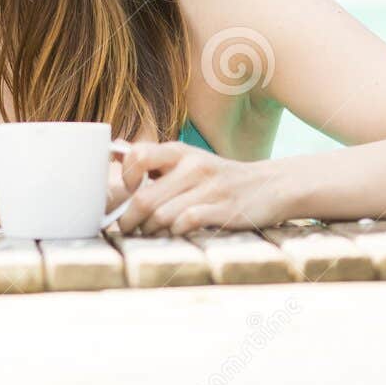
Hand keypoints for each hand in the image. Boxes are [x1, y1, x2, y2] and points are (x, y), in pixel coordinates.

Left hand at [112, 143, 291, 234]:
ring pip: (161, 215)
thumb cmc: (220, 178)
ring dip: (151, 231)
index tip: (127, 192)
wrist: (271, 185)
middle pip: (144, 198)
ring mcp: (209, 188)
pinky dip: (176, 232)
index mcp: (179, 151)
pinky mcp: (224, 210)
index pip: (138, 155)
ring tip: (152, 234)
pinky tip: (178, 233)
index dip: (125, 178)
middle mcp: (192, 166)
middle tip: (129, 228)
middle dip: (130, 220)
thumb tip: (114, 154)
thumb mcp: (189, 161)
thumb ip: (156, 162)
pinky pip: (186, 223)